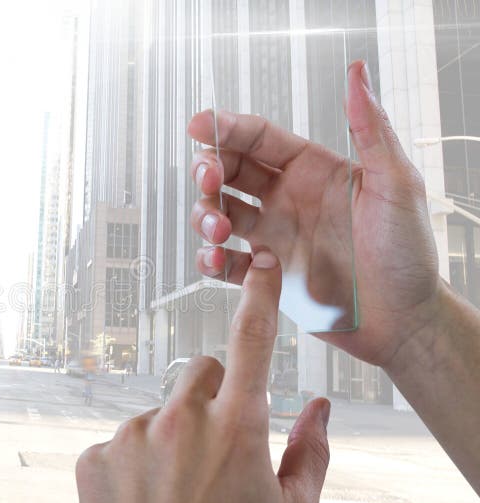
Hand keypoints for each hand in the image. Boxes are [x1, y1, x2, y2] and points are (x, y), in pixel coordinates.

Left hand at [76, 253, 330, 502]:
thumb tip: (320, 409)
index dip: (257, 297)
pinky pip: (123, 440)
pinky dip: (135, 462)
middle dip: (214, 395)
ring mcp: (131, 437)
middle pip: (200, 371)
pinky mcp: (95, 455)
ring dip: (172, 436)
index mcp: (237, 431)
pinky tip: (143, 502)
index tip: (255, 264)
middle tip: (217, 446)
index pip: (252, 343)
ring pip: (160, 411)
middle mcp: (179, 422)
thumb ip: (312, 455)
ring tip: (176, 492)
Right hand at [188, 60, 441, 369]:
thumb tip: (358, 75)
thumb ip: (372, 131)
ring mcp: (274, 237)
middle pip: (230, 173)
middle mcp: (287, 200)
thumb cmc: (408, 254)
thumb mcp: (396, 185)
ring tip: (220, 231)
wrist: (404, 320)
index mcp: (313, 172)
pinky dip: (211, 260)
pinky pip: (226, 263)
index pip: (260, 139)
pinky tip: (218, 260)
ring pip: (220, 215)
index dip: (227, 129)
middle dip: (209, 170)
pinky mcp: (264, 276)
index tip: (201, 125)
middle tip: (208, 179)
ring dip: (207, 216)